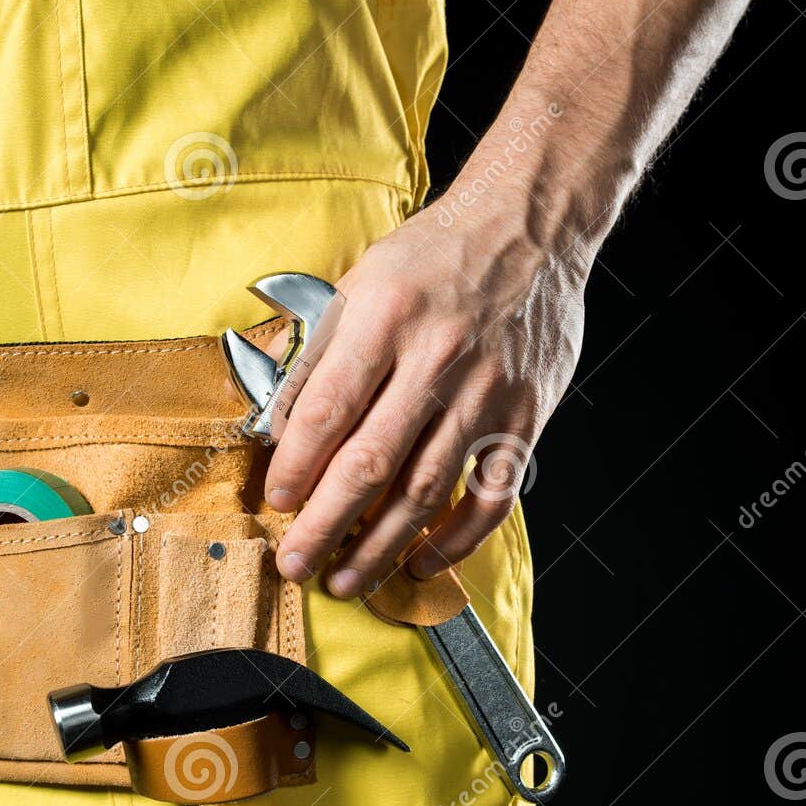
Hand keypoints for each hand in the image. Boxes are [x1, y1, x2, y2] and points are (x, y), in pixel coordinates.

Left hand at [265, 200, 587, 595]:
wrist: (530, 225)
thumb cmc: (435, 256)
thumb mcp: (361, 279)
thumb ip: (317, 349)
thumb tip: (275, 421)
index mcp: (385, 315)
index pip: (327, 408)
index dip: (295, 465)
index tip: (275, 502)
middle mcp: (437, 356)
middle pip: (370, 462)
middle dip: (324, 524)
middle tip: (294, 562)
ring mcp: (486, 392)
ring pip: (424, 491)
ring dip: (379, 546)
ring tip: (345, 580)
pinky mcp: (524, 416)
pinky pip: (488, 497)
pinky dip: (455, 540)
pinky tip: (420, 563)